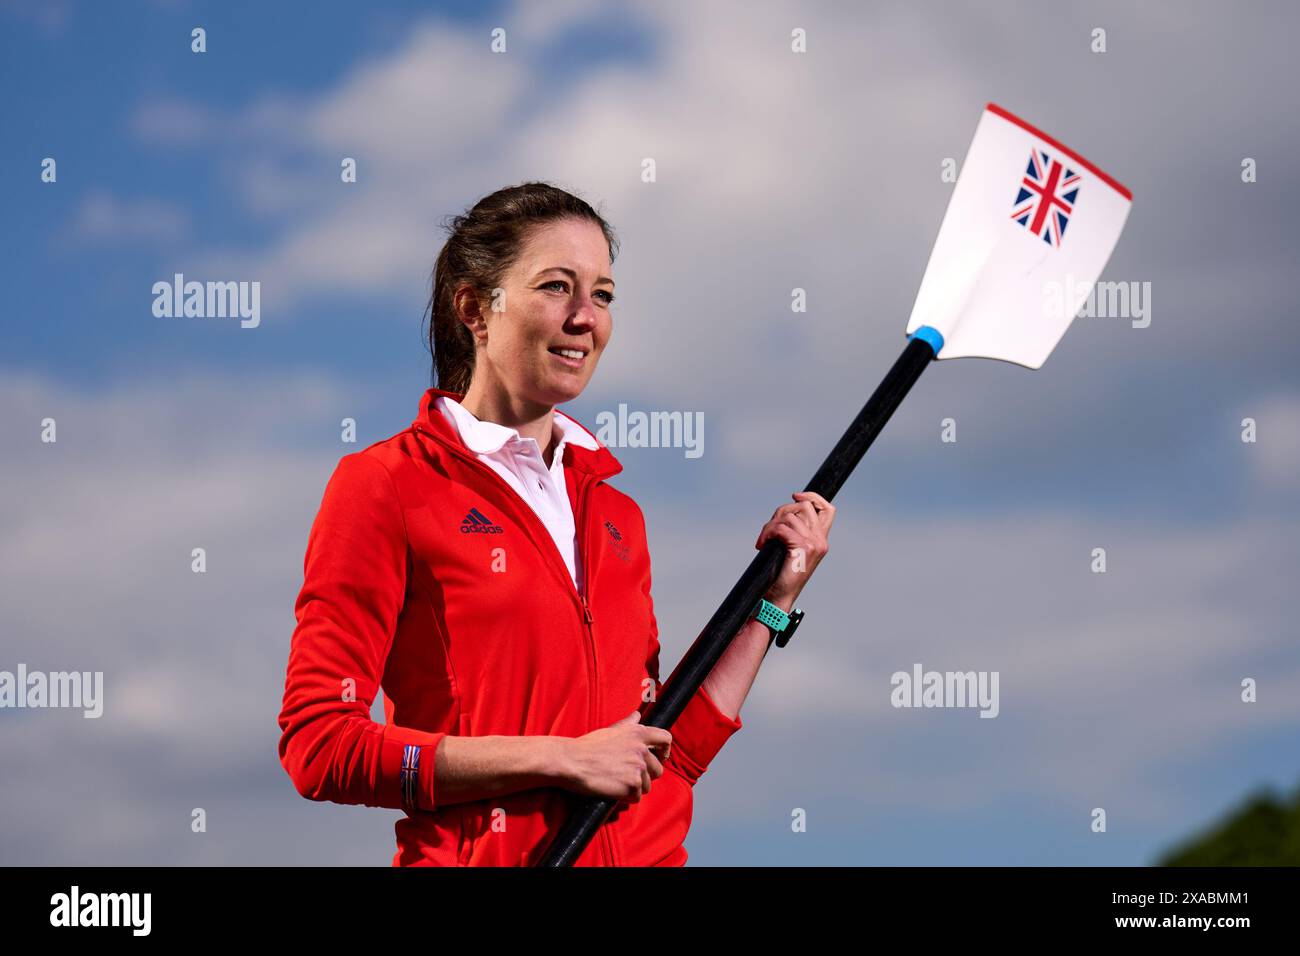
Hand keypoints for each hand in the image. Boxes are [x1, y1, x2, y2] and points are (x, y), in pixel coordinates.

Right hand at [559, 710, 672, 803]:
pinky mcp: (632, 785)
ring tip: (616, 783)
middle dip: (646, 776)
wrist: (570, 761)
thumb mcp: (609, 730)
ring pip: (647, 785)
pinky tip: (613, 791)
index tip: (659, 758)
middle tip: (628, 777)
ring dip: (634, 788)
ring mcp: (638, 767)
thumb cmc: (586, 746)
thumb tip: (638, 715)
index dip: (664, 751)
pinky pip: (636, 797)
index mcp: (637, 733)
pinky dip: (626, 798)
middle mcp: (641, 749)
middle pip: (658, 769)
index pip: (666, 739)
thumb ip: (627, 725)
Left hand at [754, 491, 835, 607]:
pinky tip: (762, 545)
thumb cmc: (781, 575)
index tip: (794, 496)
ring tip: (764, 540)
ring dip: (771, 525)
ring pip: (790, 516)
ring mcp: (814, 543)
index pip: (827, 509)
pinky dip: (768, 533)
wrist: (778, 598)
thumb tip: (786, 512)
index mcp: (821, 540)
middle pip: (804, 506)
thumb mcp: (791, 549)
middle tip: (769, 529)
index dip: (812, 497)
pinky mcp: (803, 547)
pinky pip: (782, 528)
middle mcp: (821, 540)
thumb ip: (795, 531)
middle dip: (781, 511)